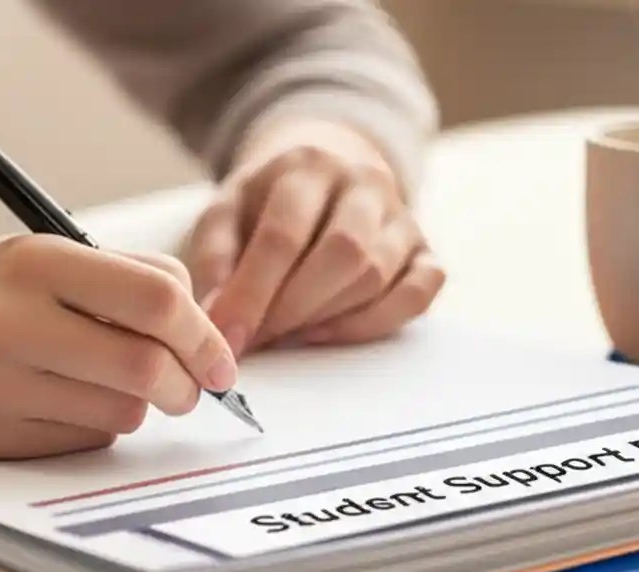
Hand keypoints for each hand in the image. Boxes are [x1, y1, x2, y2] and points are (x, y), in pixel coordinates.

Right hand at [0, 235, 237, 458]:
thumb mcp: (27, 258)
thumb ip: (113, 278)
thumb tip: (198, 320)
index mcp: (33, 260)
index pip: (157, 296)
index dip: (205, 333)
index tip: (220, 358)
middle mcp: (13, 320)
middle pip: (147, 365)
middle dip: (188, 384)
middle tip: (191, 388)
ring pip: (122, 412)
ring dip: (138, 406)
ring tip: (105, 384)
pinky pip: (83, 441)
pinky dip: (95, 428)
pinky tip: (61, 405)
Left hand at [182, 118, 444, 354]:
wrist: (327, 170)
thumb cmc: (268, 202)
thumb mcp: (226, 211)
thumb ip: (214, 258)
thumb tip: (216, 318)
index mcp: (308, 166)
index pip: (284, 234)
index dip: (253, 292)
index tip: (228, 338)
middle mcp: (364, 184)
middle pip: (342, 253)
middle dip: (293, 308)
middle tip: (259, 339)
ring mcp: (402, 217)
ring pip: (377, 275)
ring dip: (327, 318)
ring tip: (287, 334)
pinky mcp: (424, 251)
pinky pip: (419, 293)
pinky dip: (376, 322)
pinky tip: (331, 331)